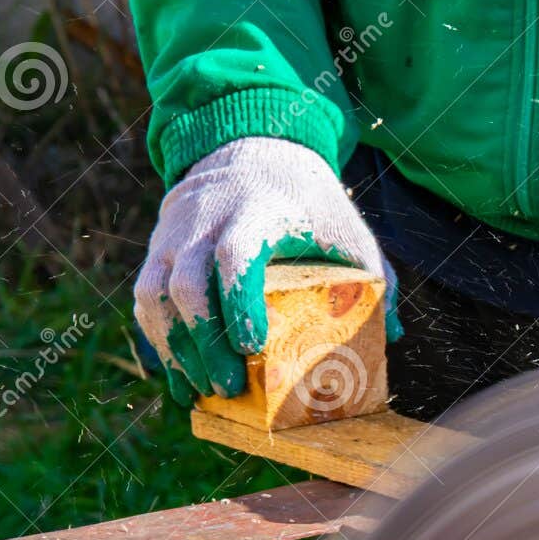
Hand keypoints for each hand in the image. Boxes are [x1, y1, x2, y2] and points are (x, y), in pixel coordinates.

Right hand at [133, 137, 399, 404]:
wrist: (252, 149)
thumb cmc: (309, 202)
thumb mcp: (350, 229)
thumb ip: (375, 277)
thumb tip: (393, 336)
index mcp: (256, 211)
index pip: (234, 254)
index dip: (238, 301)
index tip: (252, 346)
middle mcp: (203, 220)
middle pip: (186, 283)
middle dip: (205, 342)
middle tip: (230, 386)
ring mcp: (172, 234)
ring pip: (154, 294)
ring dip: (176, 348)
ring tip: (203, 390)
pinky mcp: (157, 248)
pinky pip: (144, 298)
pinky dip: (158, 340)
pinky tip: (180, 376)